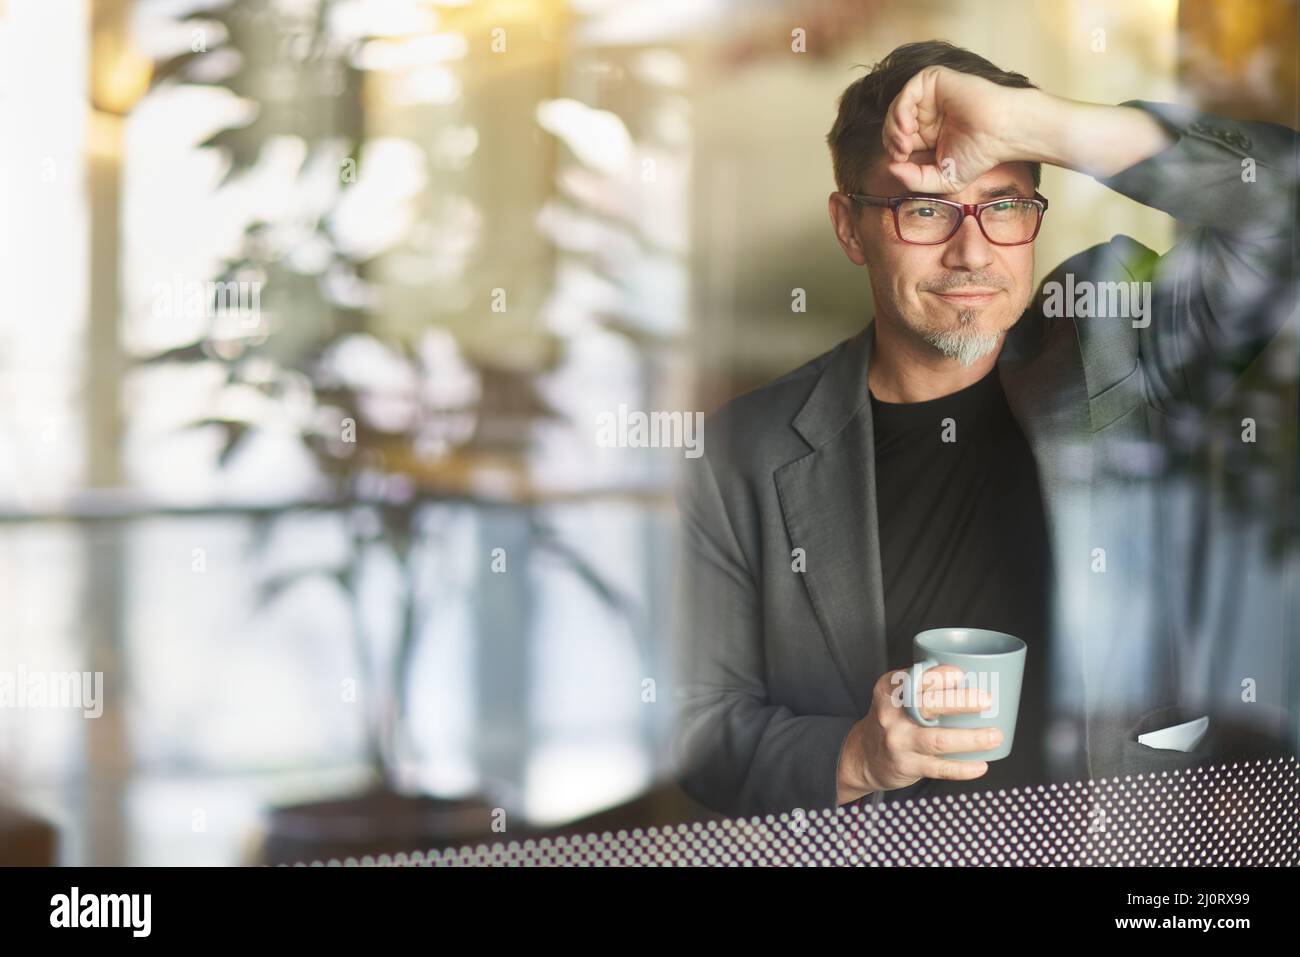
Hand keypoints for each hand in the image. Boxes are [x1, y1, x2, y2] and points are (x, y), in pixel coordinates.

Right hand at [836, 664, 1002, 802]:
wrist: (863, 756)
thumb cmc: (891, 720)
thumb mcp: (895, 696)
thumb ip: (922, 686)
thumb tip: (971, 676)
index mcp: (889, 690)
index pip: (915, 678)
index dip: (939, 675)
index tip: (961, 674)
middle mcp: (892, 714)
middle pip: (928, 706)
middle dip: (961, 702)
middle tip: (987, 699)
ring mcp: (899, 741)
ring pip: (939, 740)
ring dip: (971, 738)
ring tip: (995, 735)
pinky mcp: (907, 765)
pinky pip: (940, 768)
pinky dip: (963, 768)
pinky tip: (981, 765)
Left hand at [880, 65, 1019, 192]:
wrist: (1001, 133)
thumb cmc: (979, 155)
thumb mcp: (941, 178)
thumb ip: (914, 179)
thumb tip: (889, 170)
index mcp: (927, 133)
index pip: (898, 139)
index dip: (893, 151)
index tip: (901, 162)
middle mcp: (927, 113)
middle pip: (893, 123)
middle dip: (891, 140)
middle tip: (901, 153)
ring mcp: (930, 96)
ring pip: (896, 107)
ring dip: (893, 127)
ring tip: (904, 142)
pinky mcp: (934, 81)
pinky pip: (907, 92)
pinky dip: (900, 110)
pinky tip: (907, 126)